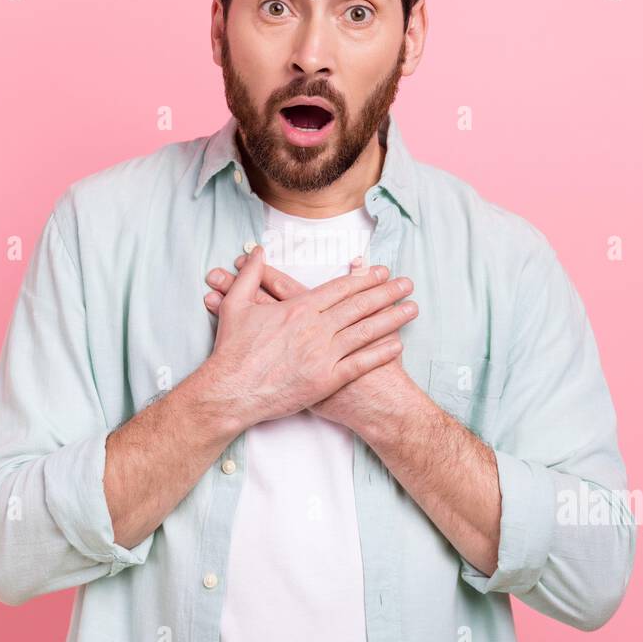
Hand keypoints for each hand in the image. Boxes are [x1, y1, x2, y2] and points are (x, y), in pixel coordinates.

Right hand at [200, 245, 417, 427]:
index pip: (339, 288)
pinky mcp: (325, 381)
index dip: (363, 278)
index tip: (381, 271)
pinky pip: (360, 364)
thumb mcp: (236, 305)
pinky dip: (380, 354)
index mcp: (298, 308)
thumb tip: (256, 250)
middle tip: (407, 283)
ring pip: (365, 332)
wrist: (230, 390)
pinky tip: (398, 345)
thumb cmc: (232, 350)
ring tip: (412, 308)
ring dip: (391, 318)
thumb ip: (250, 275)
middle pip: (359, 306)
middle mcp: (315, 328)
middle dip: (386, 293)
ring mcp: (322, 355)